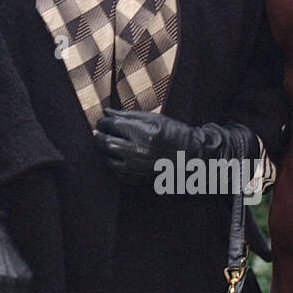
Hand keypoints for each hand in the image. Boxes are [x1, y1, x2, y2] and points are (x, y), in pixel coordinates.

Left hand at [95, 110, 257, 184]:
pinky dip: (112, 163)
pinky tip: (117, 156)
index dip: (103, 122)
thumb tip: (106, 112)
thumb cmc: (174, 133)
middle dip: (100, 136)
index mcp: (143, 134)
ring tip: (108, 143)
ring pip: (108, 160)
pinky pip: (116, 172)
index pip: (111, 126)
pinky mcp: (138, 179)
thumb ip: (127, 115)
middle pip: (105, 143)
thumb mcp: (154, 119)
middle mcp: (138, 153)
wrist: (192, 157)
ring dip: (104, 151)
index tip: (103, 120)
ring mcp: (137, 169)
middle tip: (101, 131)